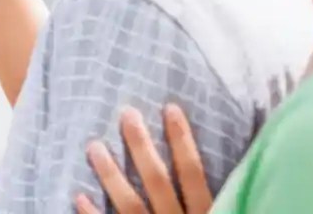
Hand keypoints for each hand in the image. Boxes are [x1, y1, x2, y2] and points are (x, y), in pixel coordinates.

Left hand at [77, 104, 214, 213]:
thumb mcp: (224, 211)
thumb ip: (214, 195)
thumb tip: (233, 168)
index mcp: (207, 211)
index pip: (193, 172)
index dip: (182, 140)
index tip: (170, 108)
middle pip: (157, 181)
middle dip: (141, 147)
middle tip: (126, 114)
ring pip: (130, 204)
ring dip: (111, 175)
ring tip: (94, 147)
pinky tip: (79, 196)